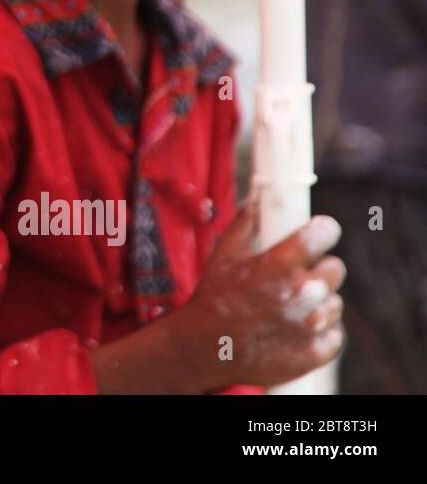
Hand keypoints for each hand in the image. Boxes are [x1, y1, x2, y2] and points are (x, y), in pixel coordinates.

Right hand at [172, 193, 345, 388]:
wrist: (207, 348)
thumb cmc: (214, 297)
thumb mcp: (223, 254)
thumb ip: (246, 222)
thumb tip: (258, 192)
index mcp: (281, 263)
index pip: (324, 234)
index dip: (324, 231)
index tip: (320, 233)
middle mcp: (303, 292)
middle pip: (336, 268)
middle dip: (320, 268)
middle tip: (299, 276)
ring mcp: (312, 324)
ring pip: (335, 302)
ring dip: (319, 302)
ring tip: (292, 307)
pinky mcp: (316, 351)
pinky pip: (334, 333)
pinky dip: (320, 331)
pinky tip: (297, 329)